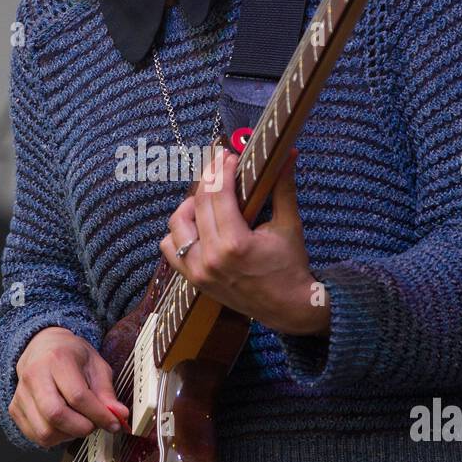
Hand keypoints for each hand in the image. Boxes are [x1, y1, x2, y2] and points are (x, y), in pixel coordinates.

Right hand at [10, 327, 130, 448]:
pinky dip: (55, 437)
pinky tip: (64, 425)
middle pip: (56, 415)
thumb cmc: (70, 356)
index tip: (113, 423)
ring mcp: (21, 393)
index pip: (78, 396)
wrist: (42, 347)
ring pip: (45, 431)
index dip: (99, 415)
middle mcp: (34, 375)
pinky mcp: (15, 409)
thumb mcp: (96, 365)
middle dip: (82, 427)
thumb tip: (119, 415)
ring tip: (79, 422)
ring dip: (69, 434)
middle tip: (94, 424)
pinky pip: (36, 436)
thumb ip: (107, 392)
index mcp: (58, 359)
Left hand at [158, 146, 330, 336]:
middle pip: (198, 205)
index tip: (229, 157)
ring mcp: (199, 271)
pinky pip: (171, 250)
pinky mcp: (194, 280)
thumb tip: (289, 153)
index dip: (222, 170)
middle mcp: (212, 258)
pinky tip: (197, 225)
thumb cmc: (290, 266)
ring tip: (207, 198)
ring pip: (178, 225)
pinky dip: (179, 234)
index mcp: (236, 244)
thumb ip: (283, 187)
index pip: (219, 195)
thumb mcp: (289, 225)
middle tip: (220, 166)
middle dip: (209, 179)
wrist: (287, 307)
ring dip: (190, 206)